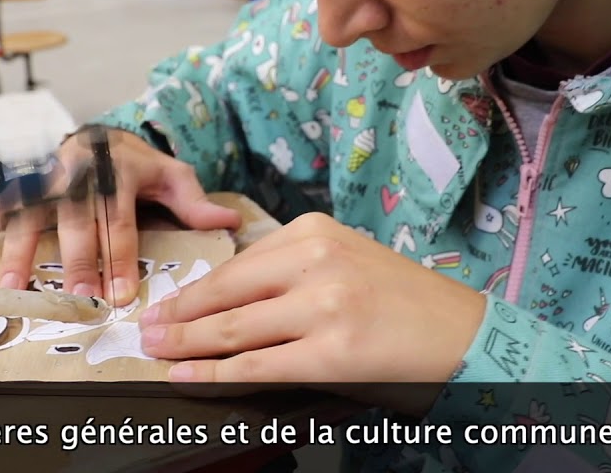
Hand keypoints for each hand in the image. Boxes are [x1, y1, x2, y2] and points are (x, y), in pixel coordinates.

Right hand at [0, 128, 241, 304]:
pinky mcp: (21, 185)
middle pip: (75, 218)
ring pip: (30, 213)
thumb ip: (195, 200)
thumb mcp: (173, 174)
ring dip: (19, 252)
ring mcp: (45, 177)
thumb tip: (228, 223)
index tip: (119, 294)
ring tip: (13, 288)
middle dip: (76, 260)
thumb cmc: (139, 165)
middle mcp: (79, 171)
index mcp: (120, 169)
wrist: (101, 134)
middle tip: (78, 298)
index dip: (120, 256)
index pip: (120, 218)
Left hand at [137, 212, 485, 413]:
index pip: (237, 265)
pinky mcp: (332, 353)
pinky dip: (216, 374)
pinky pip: (259, 367)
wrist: (466, 334)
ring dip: (186, 345)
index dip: (193, 290)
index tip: (164, 304)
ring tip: (156, 354)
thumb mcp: (346, 261)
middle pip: (226, 294)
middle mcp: (315, 261)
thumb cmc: (404, 302)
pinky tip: (189, 377)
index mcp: (315, 232)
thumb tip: (226, 300)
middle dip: (178, 316)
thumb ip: (292, 271)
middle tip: (143, 332)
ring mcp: (323, 306)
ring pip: (234, 330)